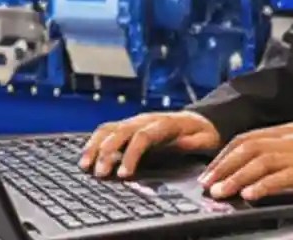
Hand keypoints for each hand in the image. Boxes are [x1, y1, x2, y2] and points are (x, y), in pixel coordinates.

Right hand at [78, 111, 220, 178]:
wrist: (200, 119)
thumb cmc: (203, 133)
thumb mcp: (207, 139)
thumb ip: (194, 143)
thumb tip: (180, 144)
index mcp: (165, 123)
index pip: (142, 136)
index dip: (131, 155)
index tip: (124, 174)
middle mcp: (145, 120)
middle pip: (121, 132)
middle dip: (108, 153)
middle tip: (100, 174)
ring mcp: (135, 121)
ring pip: (110, 129)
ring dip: (96, 146)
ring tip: (85, 166)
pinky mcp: (128, 126)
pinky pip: (107, 130)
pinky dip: (94, 142)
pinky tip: (86, 157)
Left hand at [199, 123, 292, 218]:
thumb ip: (277, 166)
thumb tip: (245, 179)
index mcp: (292, 133)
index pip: (249, 137)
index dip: (225, 154)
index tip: (210, 171)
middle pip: (251, 146)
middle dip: (225, 165)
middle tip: (209, 183)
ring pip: (263, 160)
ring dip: (238, 176)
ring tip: (223, 191)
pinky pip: (283, 176)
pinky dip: (263, 185)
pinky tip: (250, 195)